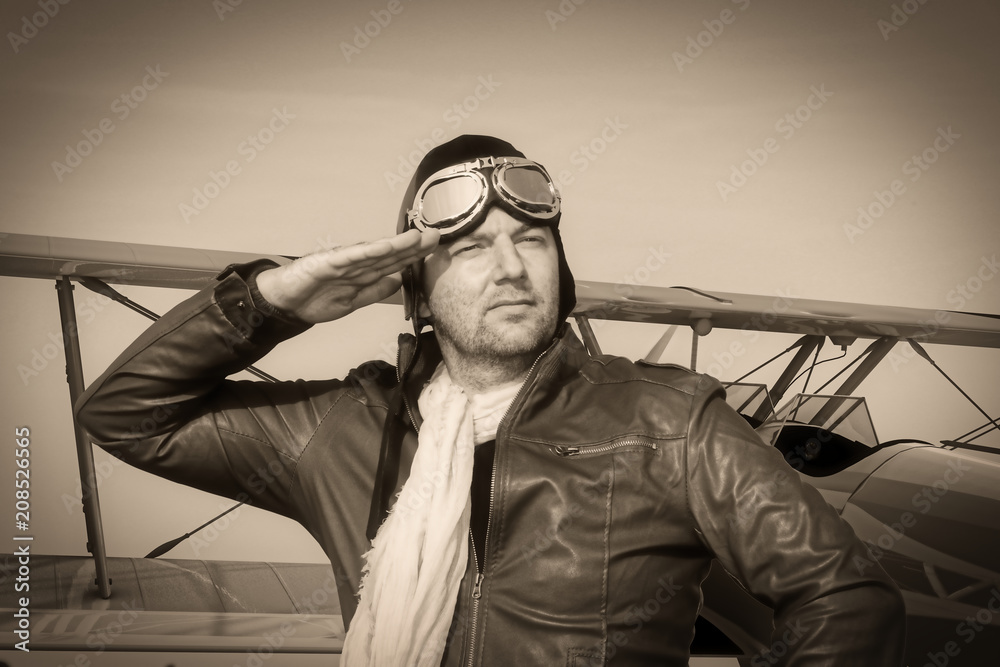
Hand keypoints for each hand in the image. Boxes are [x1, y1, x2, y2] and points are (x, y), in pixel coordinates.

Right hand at [255, 229, 439, 322]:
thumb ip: (376, 291)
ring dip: (396, 245)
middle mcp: (356, 263)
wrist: (282, 302)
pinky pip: (352, 257)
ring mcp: (343, 261)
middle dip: (413, 246)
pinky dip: (369, 251)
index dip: (414, 255)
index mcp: (363, 273)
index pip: (394, 262)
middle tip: (436, 236)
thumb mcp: (353, 301)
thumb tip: (399, 281)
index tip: (434, 248)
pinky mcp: (327, 262)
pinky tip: (386, 246)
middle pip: (390, 254)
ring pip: (375, 252)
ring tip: (417, 238)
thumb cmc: (314, 298)